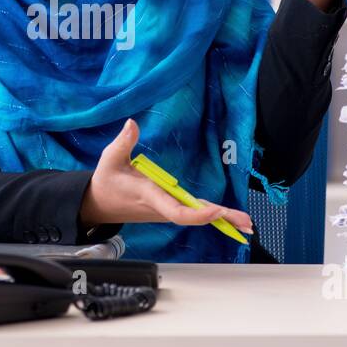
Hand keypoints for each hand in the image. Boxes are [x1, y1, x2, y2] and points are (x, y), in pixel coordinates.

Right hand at [79, 119, 252, 234]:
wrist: (99, 205)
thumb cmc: (107, 181)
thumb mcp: (110, 159)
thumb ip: (123, 141)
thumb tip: (132, 123)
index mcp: (150, 195)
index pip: (176, 211)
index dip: (197, 214)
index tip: (216, 210)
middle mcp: (162, 206)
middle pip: (195, 216)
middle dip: (221, 219)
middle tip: (246, 223)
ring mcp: (166, 209)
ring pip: (196, 215)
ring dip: (222, 219)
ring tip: (247, 222)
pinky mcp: (168, 208)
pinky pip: (192, 212)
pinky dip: (211, 215)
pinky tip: (228, 218)